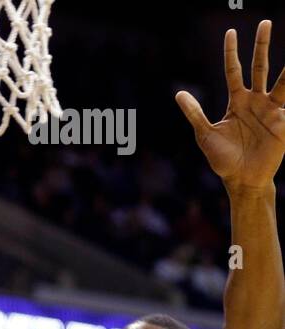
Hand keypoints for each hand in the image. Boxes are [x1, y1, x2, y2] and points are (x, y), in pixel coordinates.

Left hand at [177, 22, 284, 188]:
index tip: (230, 32)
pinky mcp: (283, 122)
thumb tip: (178, 94)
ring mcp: (271, 110)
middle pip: (259, 67)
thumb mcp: (205, 135)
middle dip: (262, 45)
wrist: (241, 181)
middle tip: (264, 22)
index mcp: (237, 102)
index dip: (231, 53)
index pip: (234, 71)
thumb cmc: (223, 161)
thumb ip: (195, 113)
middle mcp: (255, 101)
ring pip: (281, 81)